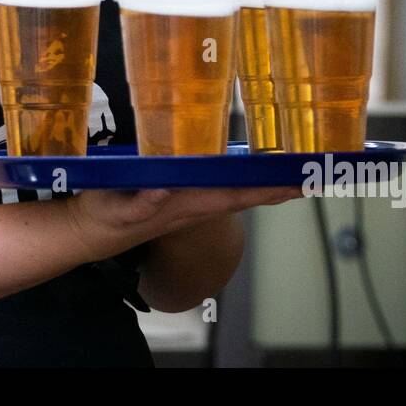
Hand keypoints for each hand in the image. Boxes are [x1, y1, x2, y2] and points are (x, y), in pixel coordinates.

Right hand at [63, 185, 304, 261]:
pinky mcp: (181, 197)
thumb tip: (163, 190)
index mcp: (182, 205)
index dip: (266, 189)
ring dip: (266, 184)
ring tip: (297, 172)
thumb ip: (137, 204)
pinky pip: (221, 188)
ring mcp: (190, 203)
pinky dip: (244, 182)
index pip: (234, 196)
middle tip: (316, 172)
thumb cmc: (101, 216)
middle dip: (280, 186)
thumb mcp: (112, 208)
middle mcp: (193, 205)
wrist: (89, 233)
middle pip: (246, 195)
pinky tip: (256, 174)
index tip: (297, 182)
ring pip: (237, 192)